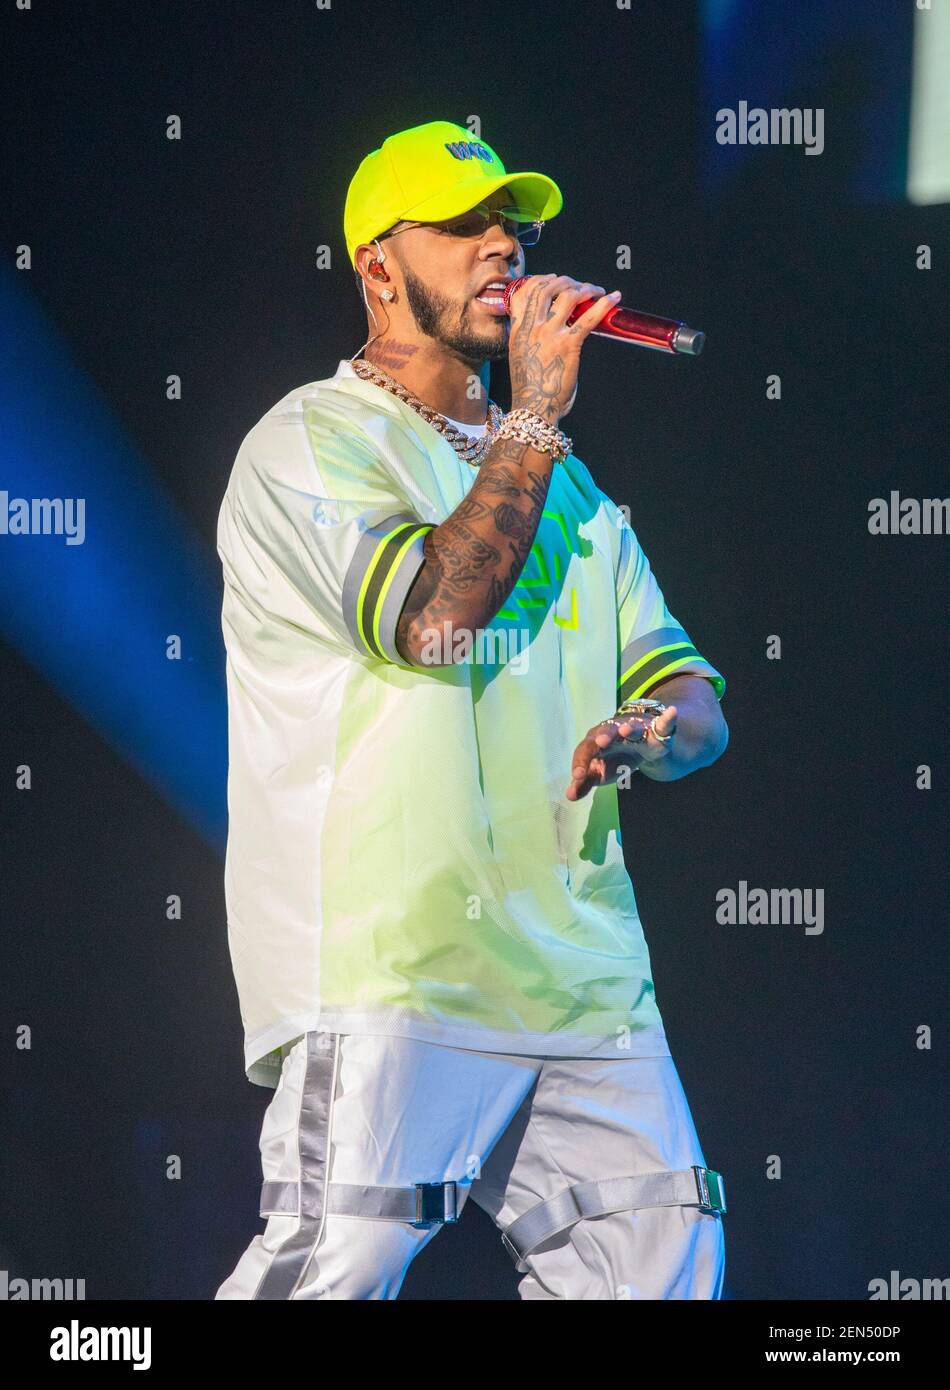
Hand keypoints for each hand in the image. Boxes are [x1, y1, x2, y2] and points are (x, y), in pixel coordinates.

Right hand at [507, 274, 621, 424]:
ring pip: (568, 296)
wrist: (533, 410)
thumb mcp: (520, 358)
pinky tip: (615, 298)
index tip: (554, 278)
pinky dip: (604, 304)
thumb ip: (529, 340)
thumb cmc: (531, 390)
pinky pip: (588, 318)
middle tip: (580, 285)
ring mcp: (550, 335)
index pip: (525, 292)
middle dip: (567, 281)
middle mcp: (532, 328)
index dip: (542, 280)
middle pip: (548, 288)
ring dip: (585, 288)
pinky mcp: (569, 345)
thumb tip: (547, 331)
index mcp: (518, 331)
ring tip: (596, 291)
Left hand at [565, 705, 677, 800]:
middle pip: (606, 732)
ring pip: (632, 727)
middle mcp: (614, 731)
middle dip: (603, 736)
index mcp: (596, 741)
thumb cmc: (616, 758)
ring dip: (629, 729)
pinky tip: (671, 713)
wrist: (643, 745)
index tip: (578, 776)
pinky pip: (663, 723)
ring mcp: (636, 729)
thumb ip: (585, 782)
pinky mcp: (657, 730)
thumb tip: (569, 796)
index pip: (586, 750)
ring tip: (626, 731)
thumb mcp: (601, 771)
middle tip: (600, 743)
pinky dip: (667, 718)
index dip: (581, 762)